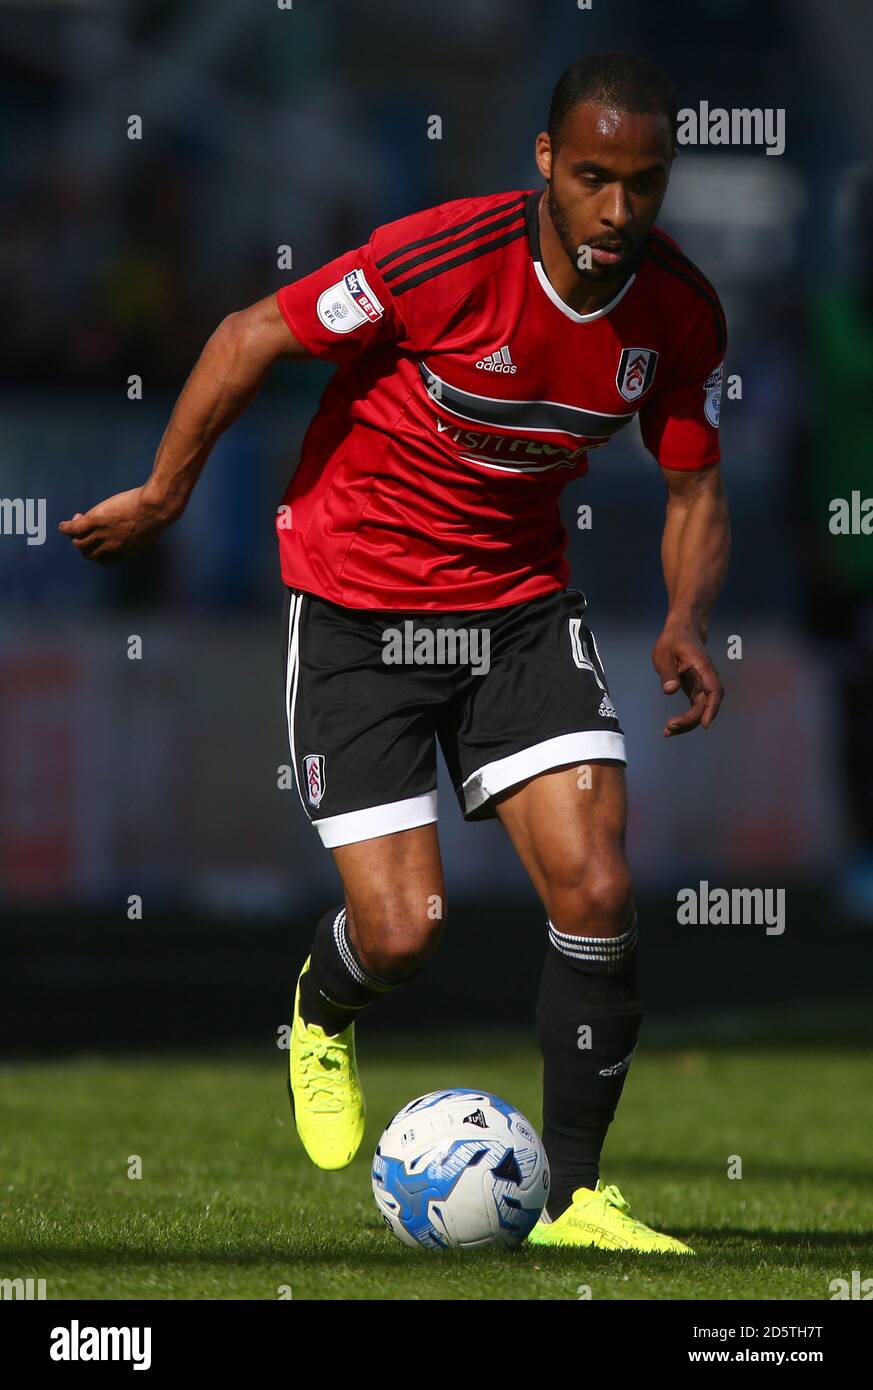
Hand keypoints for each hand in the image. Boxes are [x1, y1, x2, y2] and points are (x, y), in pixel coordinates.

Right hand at [58, 484, 179, 563]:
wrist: (154, 509)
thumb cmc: (156, 521)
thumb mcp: (147, 538)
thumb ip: (136, 542)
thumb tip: (135, 539)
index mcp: (123, 553)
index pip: (103, 560)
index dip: (98, 552)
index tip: (98, 543)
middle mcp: (109, 548)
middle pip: (89, 553)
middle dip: (85, 544)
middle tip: (87, 531)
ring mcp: (101, 535)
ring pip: (79, 543)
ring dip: (75, 535)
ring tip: (76, 523)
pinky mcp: (94, 521)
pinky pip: (73, 529)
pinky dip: (66, 528)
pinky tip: (65, 524)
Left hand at [652, 623, 723, 736]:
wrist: (682, 630)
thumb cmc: (673, 640)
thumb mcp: (664, 654)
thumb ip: (668, 672)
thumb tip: (670, 691)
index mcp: (702, 667)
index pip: (713, 690)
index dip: (711, 708)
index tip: (704, 724)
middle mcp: (707, 678)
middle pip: (706, 703)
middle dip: (691, 719)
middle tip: (670, 727)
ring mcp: (702, 684)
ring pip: (701, 708)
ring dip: (688, 722)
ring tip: (668, 731)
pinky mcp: (696, 689)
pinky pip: (695, 707)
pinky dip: (686, 718)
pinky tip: (672, 726)